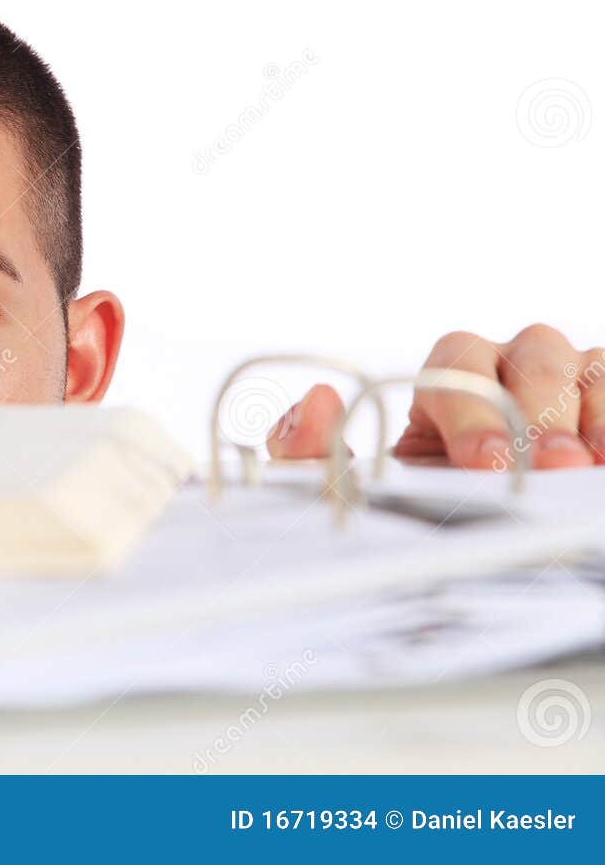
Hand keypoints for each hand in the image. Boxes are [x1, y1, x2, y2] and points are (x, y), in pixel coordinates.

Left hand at [265, 325, 604, 469]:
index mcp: (450, 378)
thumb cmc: (430, 503)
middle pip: (533, 355)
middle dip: (538, 410)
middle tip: (548, 464)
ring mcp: (574, 383)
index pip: (456, 363)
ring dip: (589, 415)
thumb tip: (319, 402)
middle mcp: (514, 366)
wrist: (490, 538)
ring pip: (587, 368)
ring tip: (583, 467)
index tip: (483, 462)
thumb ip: (316, 454)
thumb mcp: (367, 489)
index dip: (470, 404)